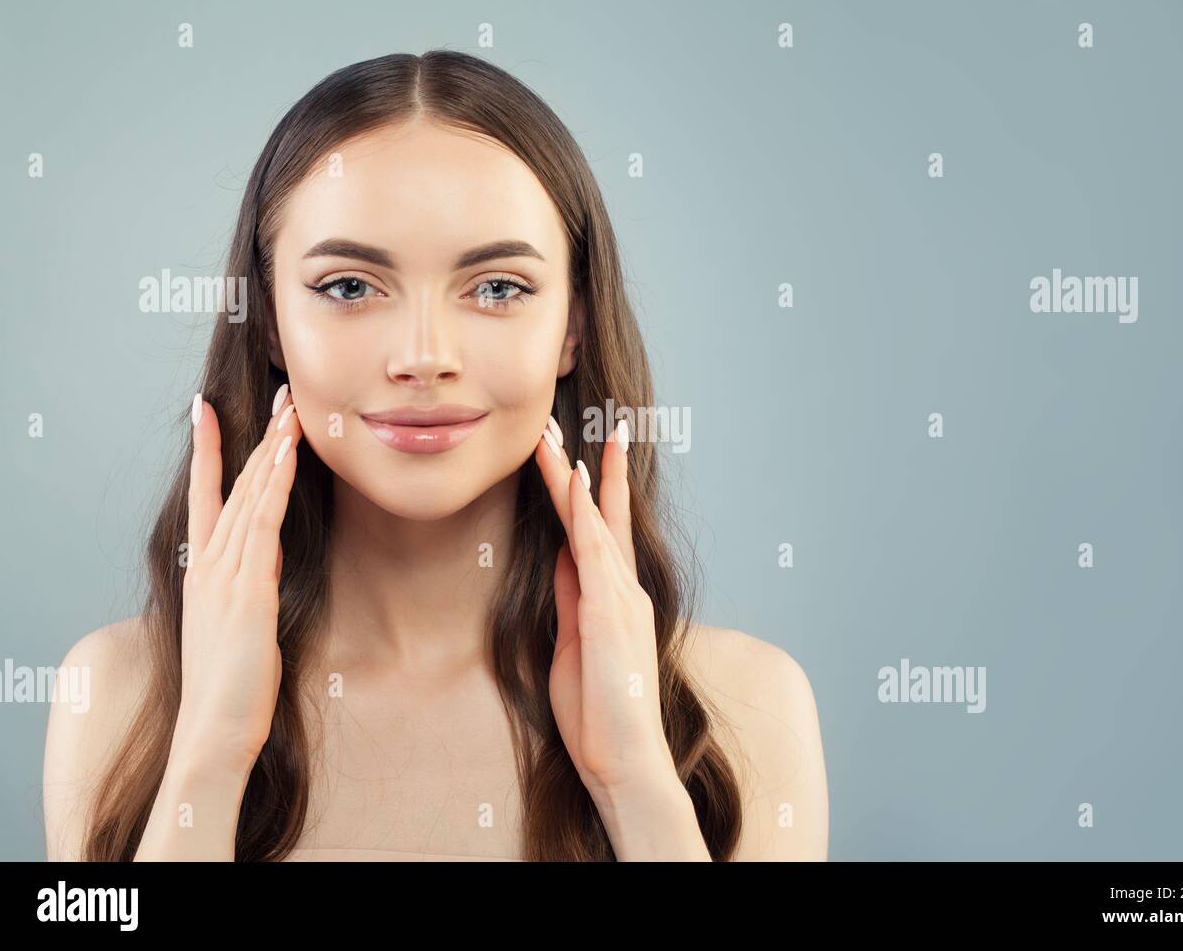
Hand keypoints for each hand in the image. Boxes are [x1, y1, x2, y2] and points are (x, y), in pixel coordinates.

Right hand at [175, 385, 303, 772]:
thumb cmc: (231, 685)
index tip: (206, 410)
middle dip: (257, 436)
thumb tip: (268, 560)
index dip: (207, 451)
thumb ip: (252, 585)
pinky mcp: (245, 589)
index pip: (205, 497)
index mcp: (204, 572)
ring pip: (249, 495)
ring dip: (272, 449)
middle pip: (233, 484)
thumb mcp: (242, 623)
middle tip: (279, 394)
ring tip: (291, 409)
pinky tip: (286, 457)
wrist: (214, 727)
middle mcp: (209, 564)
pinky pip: (261, 524)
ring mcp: (225, 574)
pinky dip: (272, 485)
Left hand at [534, 416, 677, 800]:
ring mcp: (622, 598)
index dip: (584, 491)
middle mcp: (625, 589)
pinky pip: (595, 552)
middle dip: (584, 466)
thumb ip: (574, 601)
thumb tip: (564, 562)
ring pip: (594, 522)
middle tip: (564, 421)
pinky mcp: (612, 612)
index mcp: (616, 599)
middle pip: (600, 514)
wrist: (627, 760)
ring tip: (555, 434)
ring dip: (574, 475)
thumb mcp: (575, 646)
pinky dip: (585, 514)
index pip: (596, 532)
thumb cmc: (600, 714)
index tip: (573, 453)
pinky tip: (575, 483)